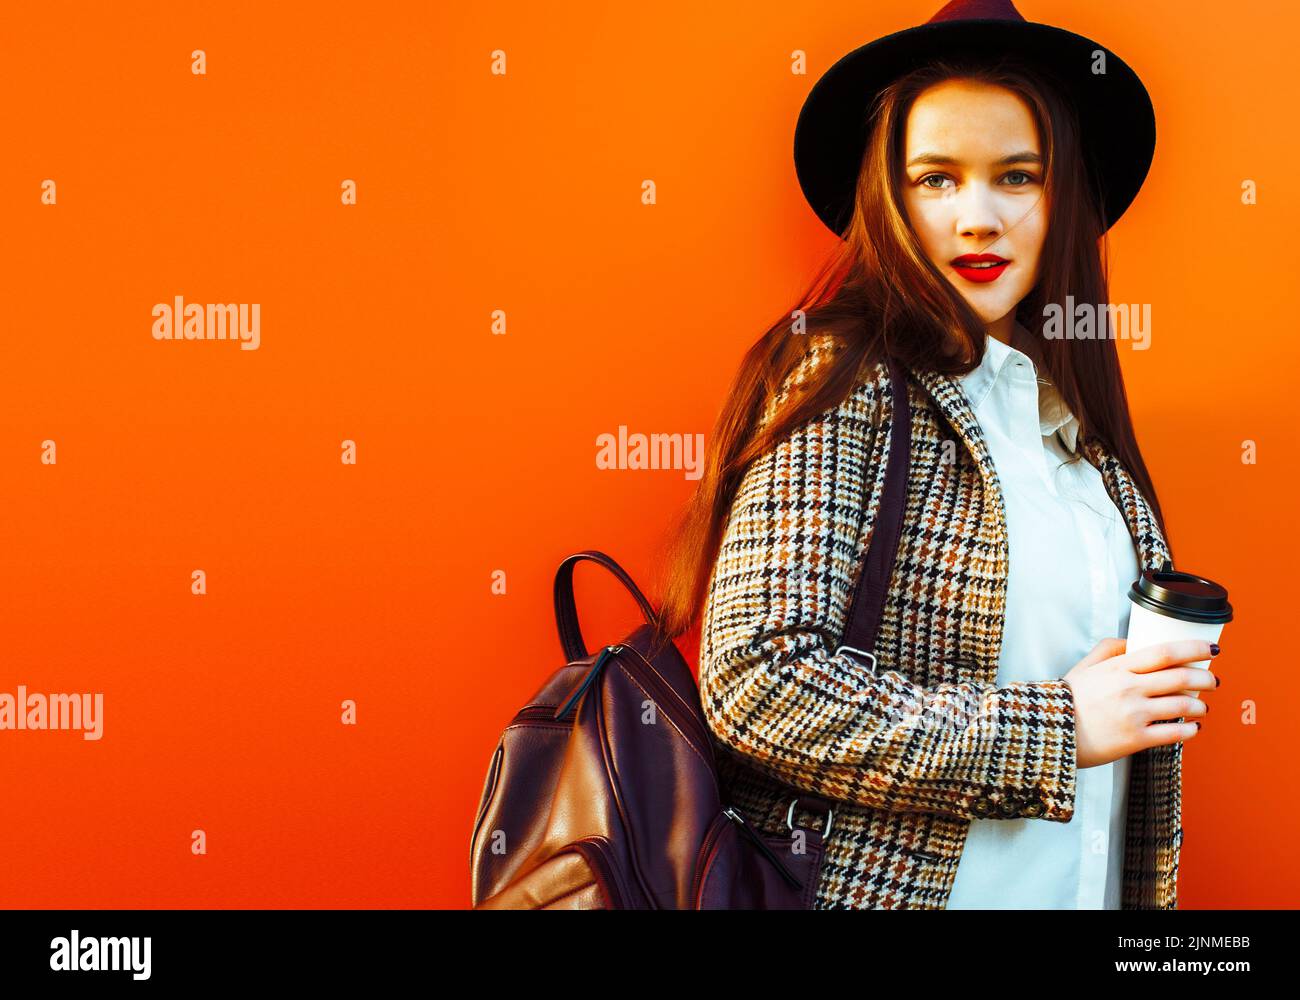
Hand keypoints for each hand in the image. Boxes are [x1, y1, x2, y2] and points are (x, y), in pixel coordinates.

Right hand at [1062, 638, 1217, 768]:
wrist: (1051, 732)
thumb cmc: (1067, 699)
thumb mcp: (1084, 666)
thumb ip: (1109, 649)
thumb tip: (1135, 642)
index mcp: (1118, 668)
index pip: (1165, 652)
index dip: (1193, 648)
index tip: (1211, 648)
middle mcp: (1129, 688)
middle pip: (1181, 678)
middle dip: (1206, 678)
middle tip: (1214, 680)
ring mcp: (1134, 714)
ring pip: (1183, 706)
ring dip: (1201, 706)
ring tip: (1202, 707)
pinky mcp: (1136, 739)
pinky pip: (1175, 734)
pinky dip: (1191, 730)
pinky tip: (1193, 728)